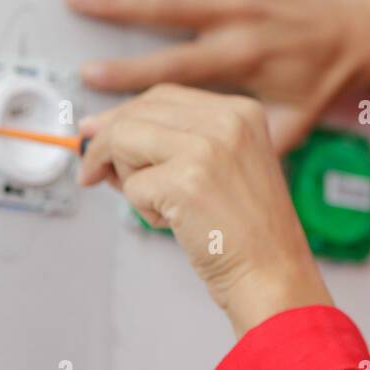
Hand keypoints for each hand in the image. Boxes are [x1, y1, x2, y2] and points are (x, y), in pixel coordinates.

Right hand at [66, 0, 369, 150]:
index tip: (91, 77)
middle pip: (170, 8)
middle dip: (119, 5)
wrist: (360, 32)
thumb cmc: (321, 77)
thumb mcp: (293, 122)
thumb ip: (250, 145)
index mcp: (244, 56)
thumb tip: (204, 172)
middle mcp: (240, 13)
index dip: (132, 75)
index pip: (178, 68)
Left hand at [78, 83, 332, 338]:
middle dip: (107, 146)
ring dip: (127, 178)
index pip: (163, 96)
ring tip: (163, 203)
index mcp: (241, 110)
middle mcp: (227, 120)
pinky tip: (176, 221)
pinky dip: (143, 209)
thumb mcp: (225, 163)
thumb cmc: (246, 230)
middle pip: (137, 113)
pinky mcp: (186, 182)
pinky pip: (131, 186)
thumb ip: (174, 139)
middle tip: (96, 174)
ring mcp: (208, 148)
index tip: (96, 137)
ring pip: (124, 141)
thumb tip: (99, 130)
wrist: (273, 272)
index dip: (122, 117)